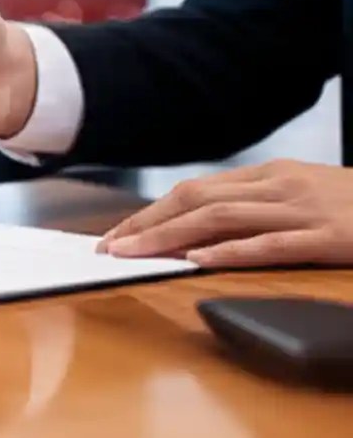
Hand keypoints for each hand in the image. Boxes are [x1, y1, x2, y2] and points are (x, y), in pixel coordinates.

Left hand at [100, 159, 352, 267]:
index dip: (149, 213)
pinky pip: (271, 244)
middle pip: (196, 200)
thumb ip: (254, 208)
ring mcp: (304, 210)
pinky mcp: (329, 237)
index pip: (192, 191)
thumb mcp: (301, 197)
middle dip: (146, 225)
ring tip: (133, 254)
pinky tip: (199, 261)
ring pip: (222, 219)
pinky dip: (231, 252)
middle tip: (108, 248)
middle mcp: (279, 186)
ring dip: (170, 238)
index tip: (116, 235)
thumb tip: (198, 232)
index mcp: (270, 176)